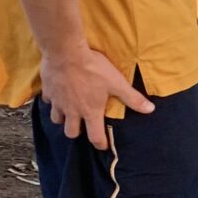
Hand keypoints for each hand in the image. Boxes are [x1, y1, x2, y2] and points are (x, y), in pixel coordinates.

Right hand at [39, 46, 154, 149]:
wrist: (66, 53)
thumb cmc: (93, 69)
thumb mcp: (116, 82)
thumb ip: (132, 98)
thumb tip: (150, 110)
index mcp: (90, 111)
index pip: (95, 137)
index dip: (100, 143)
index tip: (103, 145)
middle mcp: (72, 111)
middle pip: (71, 132)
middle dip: (77, 132)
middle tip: (83, 126)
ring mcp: (58, 102)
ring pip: (56, 119)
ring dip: (63, 119)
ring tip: (70, 112)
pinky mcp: (48, 91)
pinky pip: (48, 101)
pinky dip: (53, 100)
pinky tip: (58, 94)